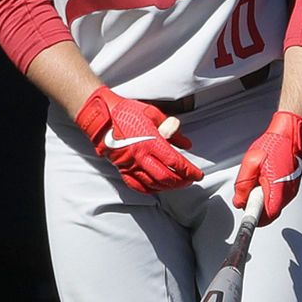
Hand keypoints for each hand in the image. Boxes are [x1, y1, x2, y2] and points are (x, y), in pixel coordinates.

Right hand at [76, 86, 202, 192]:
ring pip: (153, 184)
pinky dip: (150, 189)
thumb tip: (186, 143)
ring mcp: (131, 165)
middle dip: (182, 181)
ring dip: (169, 187)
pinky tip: (158, 188)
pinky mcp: (122, 169)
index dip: (189, 171)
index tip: (198, 174)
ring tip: (178, 184)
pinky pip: (137, 185)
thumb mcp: (153, 115)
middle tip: (190, 180)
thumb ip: (171, 129)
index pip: (175, 162)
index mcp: (150, 141)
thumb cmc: (127, 112)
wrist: (102, 118)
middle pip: (166, 177)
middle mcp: (141, 156)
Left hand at [233, 110, 301, 224]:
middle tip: (249, 191)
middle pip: (269, 212)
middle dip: (257, 206)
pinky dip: (270, 192)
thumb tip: (239, 201)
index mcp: (276, 190)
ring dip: (263, 198)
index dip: (254, 219)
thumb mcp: (251, 164)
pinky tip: (265, 177)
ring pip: (274, 204)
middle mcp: (287, 194)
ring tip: (259, 179)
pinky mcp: (292, 186)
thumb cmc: (273, 146)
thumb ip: (243, 185)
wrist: (291, 135)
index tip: (247, 217)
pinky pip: (279, 196)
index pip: (266, 217)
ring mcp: (291, 191)